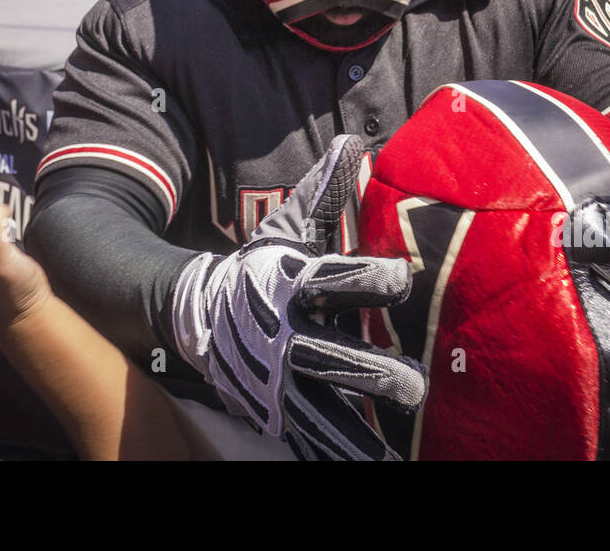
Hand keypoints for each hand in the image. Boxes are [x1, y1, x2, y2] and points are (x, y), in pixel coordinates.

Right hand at [170, 135, 426, 459]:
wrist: (197, 314)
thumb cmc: (258, 266)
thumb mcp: (285, 227)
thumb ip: (323, 191)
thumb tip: (355, 141)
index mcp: (291, 284)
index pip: (332, 280)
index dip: (367, 278)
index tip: (402, 279)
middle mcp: (284, 334)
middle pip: (329, 356)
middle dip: (370, 372)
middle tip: (412, 387)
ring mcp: (275, 379)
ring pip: (319, 411)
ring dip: (354, 436)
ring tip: (390, 461)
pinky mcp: (272, 410)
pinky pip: (306, 439)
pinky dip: (330, 455)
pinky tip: (364, 468)